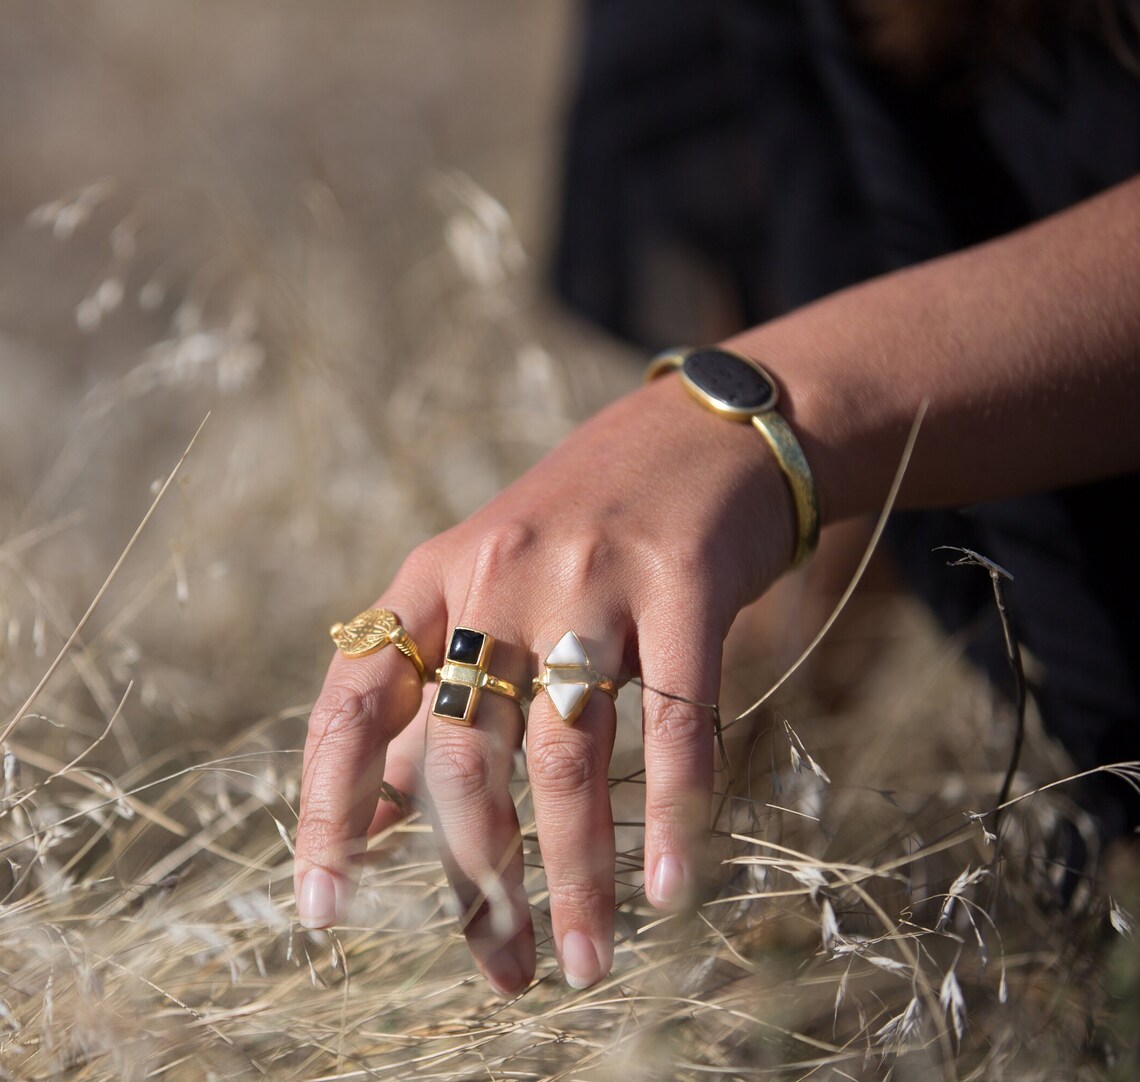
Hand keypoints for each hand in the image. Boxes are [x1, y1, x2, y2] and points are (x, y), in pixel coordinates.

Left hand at [293, 370, 795, 993]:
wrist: (698, 434)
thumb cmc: (584, 529)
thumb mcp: (485, 586)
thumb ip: (430, 687)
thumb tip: (372, 813)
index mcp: (434, 577)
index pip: (352, 703)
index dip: (327, 811)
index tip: (322, 911)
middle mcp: (497, 575)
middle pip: (459, 751)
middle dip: (478, 878)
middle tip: (507, 971)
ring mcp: (590, 577)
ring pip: (564, 753)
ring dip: (575, 874)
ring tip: (586, 962)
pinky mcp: (681, 583)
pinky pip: (676, 717)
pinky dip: (673, 808)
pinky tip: (671, 883)